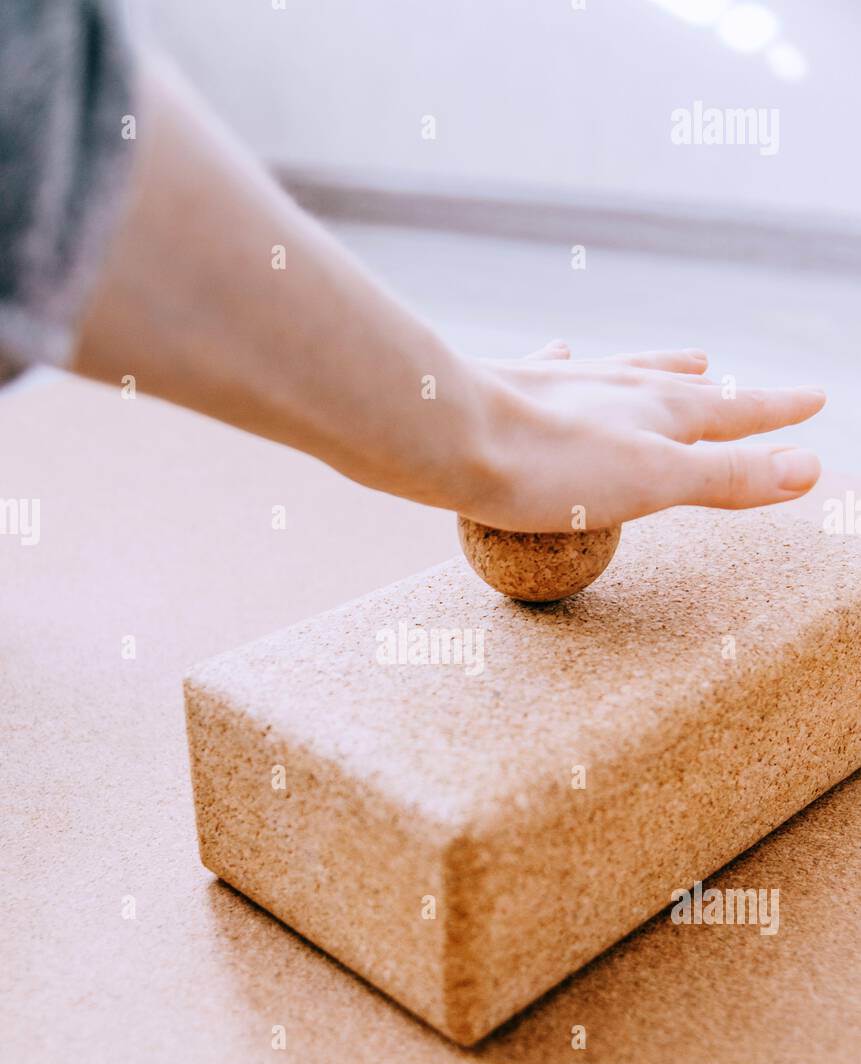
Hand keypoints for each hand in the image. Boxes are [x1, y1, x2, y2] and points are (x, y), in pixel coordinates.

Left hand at [462, 342, 824, 531]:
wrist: (450, 433)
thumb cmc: (552, 469)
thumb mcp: (655, 482)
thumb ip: (730, 475)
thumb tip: (811, 466)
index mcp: (661, 412)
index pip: (736, 412)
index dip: (778, 412)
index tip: (815, 399)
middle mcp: (620, 386)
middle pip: (682, 386)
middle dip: (719, 391)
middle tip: (740, 380)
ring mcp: (569, 384)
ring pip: (628, 369)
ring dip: (660, 365)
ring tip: (685, 357)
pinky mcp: (516, 387)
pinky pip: (556, 369)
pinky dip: (572, 363)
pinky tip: (563, 351)